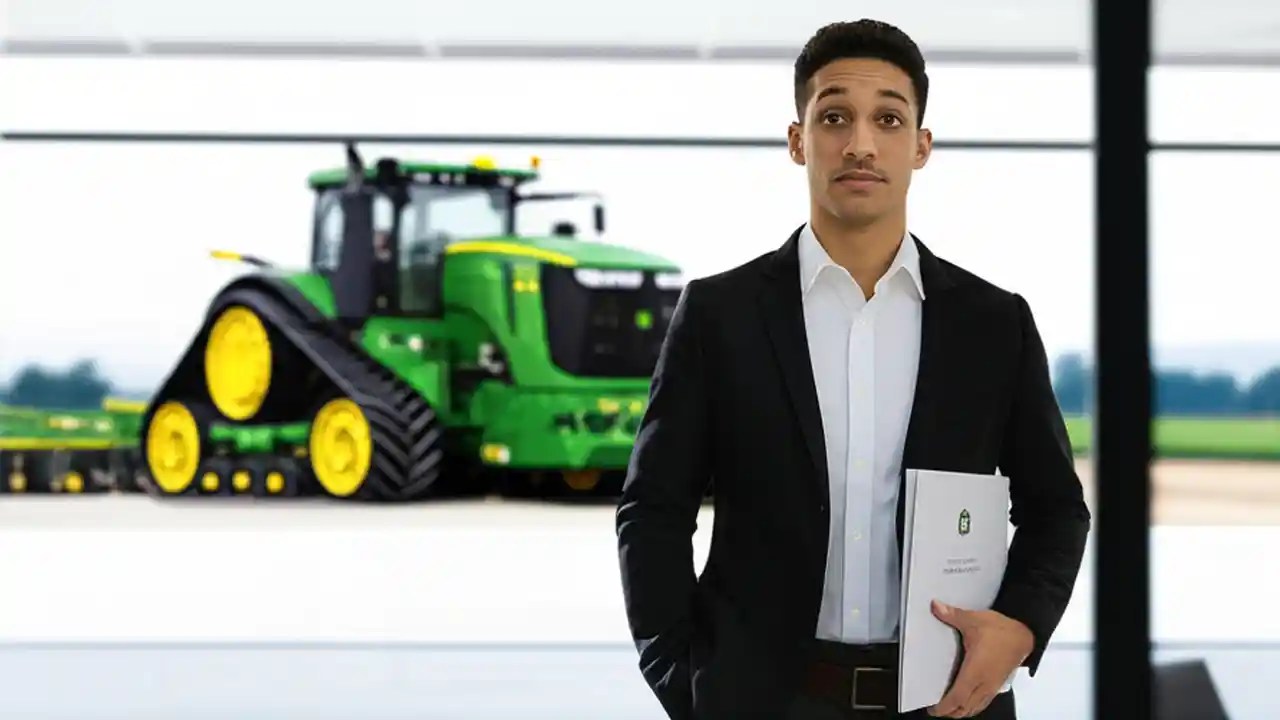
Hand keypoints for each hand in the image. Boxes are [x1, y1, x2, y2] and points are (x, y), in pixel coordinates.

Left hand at [927, 600, 1033, 717]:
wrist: (1025, 635)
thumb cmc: (1003, 631)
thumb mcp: (974, 620)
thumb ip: (953, 615)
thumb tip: (936, 607)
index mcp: (975, 671)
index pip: (957, 697)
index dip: (944, 707)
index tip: (934, 709)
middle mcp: (984, 682)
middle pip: (965, 707)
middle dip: (950, 712)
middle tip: (938, 709)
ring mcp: (992, 685)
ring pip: (976, 707)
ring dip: (962, 710)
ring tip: (951, 708)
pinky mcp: (998, 683)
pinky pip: (984, 701)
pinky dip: (974, 705)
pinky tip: (969, 700)